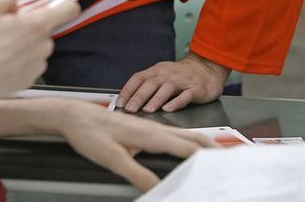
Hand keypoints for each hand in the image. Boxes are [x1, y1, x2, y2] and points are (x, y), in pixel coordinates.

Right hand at [0, 0, 79, 102]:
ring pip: (36, 48)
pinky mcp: (29, 81)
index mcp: (37, 25)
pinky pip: (29, 65)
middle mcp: (44, 45)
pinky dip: (18, 62)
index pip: (69, 10)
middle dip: (27, 27)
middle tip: (3, 30)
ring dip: (23, 45)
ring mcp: (38, 66)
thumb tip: (15, 4)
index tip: (59, 6)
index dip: (66, 5)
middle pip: (43, 30)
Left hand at [56, 100, 216, 191]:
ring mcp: (147, 127)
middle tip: (232, 159)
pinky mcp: (141, 129)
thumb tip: (160, 189)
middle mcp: (152, 128)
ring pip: (183, 133)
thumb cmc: (89, 133)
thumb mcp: (112, 159)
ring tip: (218, 154)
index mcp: (150, 134)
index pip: (188, 148)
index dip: (208, 159)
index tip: (225, 169)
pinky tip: (187, 148)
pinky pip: (172, 135)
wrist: (71, 115)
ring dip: (202, 143)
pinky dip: (188, 141)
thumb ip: (138, 174)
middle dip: (213, 147)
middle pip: (192, 137)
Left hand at [116, 51, 231, 112]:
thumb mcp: (162, 74)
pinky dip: (176, 102)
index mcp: (156, 71)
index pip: (138, 78)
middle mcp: (167, 75)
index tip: (119, 103)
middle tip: (129, 109)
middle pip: (149, 84)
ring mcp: (181, 82)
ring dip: (155, 100)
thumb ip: (148, 85)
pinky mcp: (195, 89)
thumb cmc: (180, 75)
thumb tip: (129, 100)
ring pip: (166, 89)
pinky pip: (185, 96)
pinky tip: (169, 109)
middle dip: (138, 97)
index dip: (127, 90)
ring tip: (146, 110)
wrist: (206, 68)